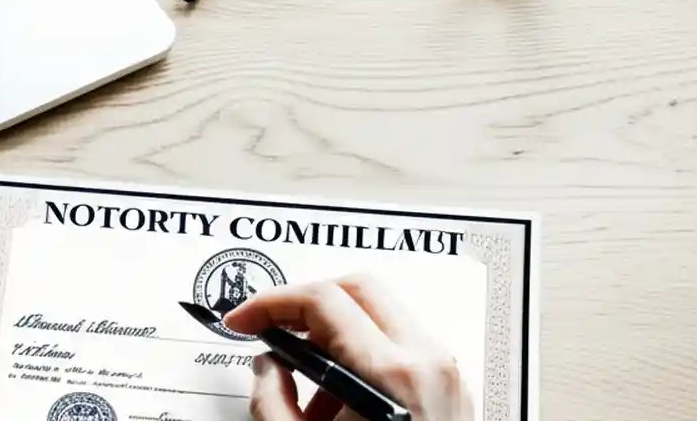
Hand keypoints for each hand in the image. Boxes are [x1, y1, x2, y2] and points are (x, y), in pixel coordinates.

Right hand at [226, 275, 474, 420]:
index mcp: (390, 373)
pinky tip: (338, 409)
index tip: (243, 321)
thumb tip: (267, 369)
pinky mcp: (452, 391)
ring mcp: (446, 374)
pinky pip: (400, 350)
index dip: (271, 303)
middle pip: (358, 289)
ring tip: (305, 393)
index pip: (323, 300)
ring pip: (380, 317)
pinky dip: (361, 360)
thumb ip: (272, 401)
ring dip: (333, 337)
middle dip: (304, 304)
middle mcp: (427, 362)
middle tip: (269, 328)